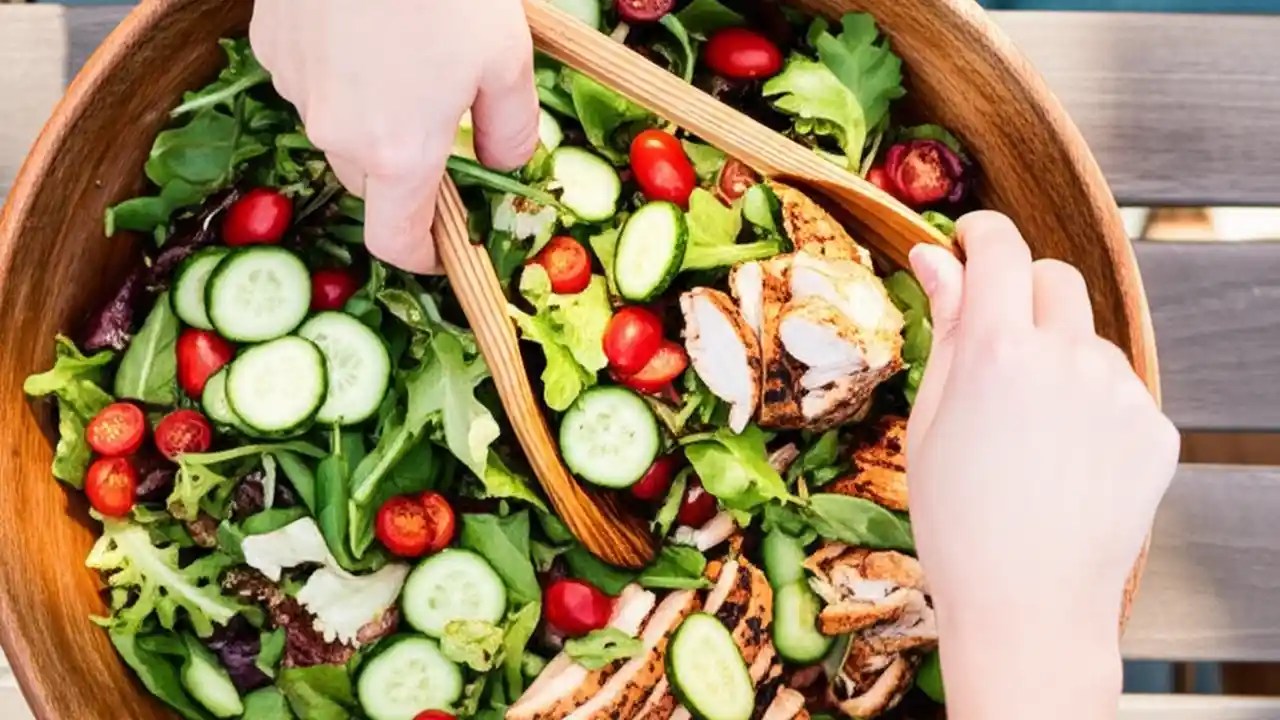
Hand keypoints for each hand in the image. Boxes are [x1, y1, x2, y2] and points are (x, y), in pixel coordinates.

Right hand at [250, 0, 539, 272]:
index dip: (422, 255)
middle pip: (370, 184)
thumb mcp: (508, 61)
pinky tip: (367, 26)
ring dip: (371, 116)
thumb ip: (511, 131)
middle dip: (405, 172)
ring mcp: (294, 88)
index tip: (443, 246)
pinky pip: (309, 82)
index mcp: (398, 153)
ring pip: (337, 130)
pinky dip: (339, 73)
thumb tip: (504, 164)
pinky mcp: (269, 45)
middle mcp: (336, 133)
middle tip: (442, 123)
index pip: (396, 242)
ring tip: (406, 55)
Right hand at [906, 211, 1178, 718]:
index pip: (998, 249)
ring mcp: (1120, 394)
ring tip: (1028, 427)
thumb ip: (944, 329)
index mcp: (996, 351)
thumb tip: (935, 258)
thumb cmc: (958, 522)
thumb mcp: (930, 419)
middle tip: (993, 339)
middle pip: (1054, 276)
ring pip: (1088, 337)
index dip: (980, 234)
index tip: (969, 240)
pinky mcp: (1156, 429)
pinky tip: (1064, 457)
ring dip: (1058, 354)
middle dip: (1021, 289)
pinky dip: (1090, 404)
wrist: (1028, 606)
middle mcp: (1066, 358)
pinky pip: (1119, 389)